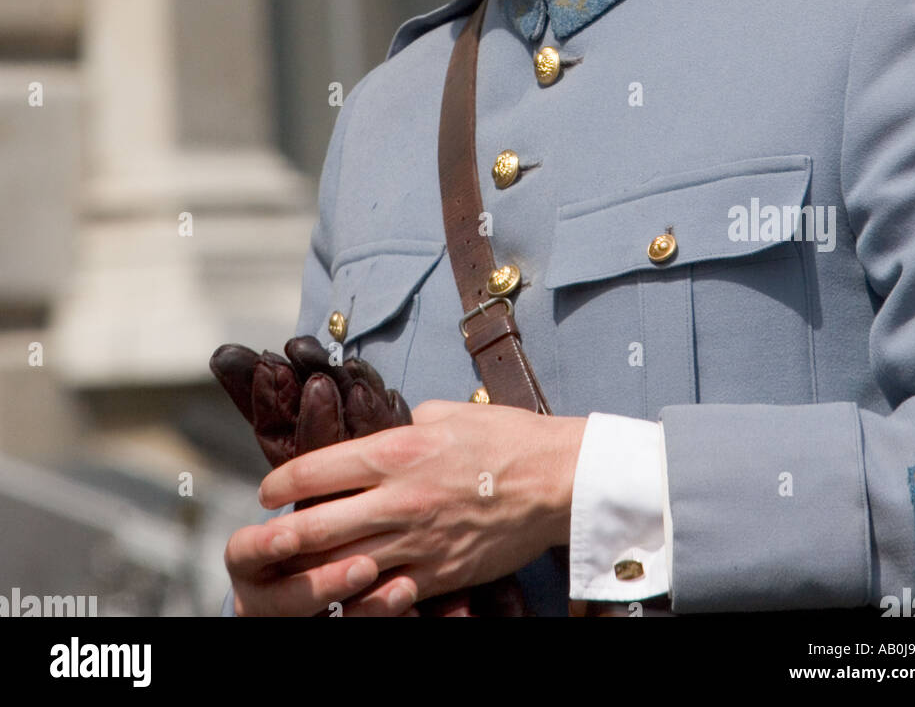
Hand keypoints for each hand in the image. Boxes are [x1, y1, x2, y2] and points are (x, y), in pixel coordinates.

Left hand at [224, 402, 585, 615]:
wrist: (556, 480)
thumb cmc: (505, 438)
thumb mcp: (444, 412)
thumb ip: (402, 426)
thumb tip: (378, 436)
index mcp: (396, 451)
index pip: (316, 470)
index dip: (282, 482)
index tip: (270, 490)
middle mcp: (397, 499)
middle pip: (314, 525)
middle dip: (279, 535)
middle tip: (263, 538)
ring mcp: (415, 542)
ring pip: (340, 567)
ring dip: (309, 570)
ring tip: (291, 569)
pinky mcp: (436, 574)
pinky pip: (381, 596)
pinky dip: (355, 596)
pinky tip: (342, 593)